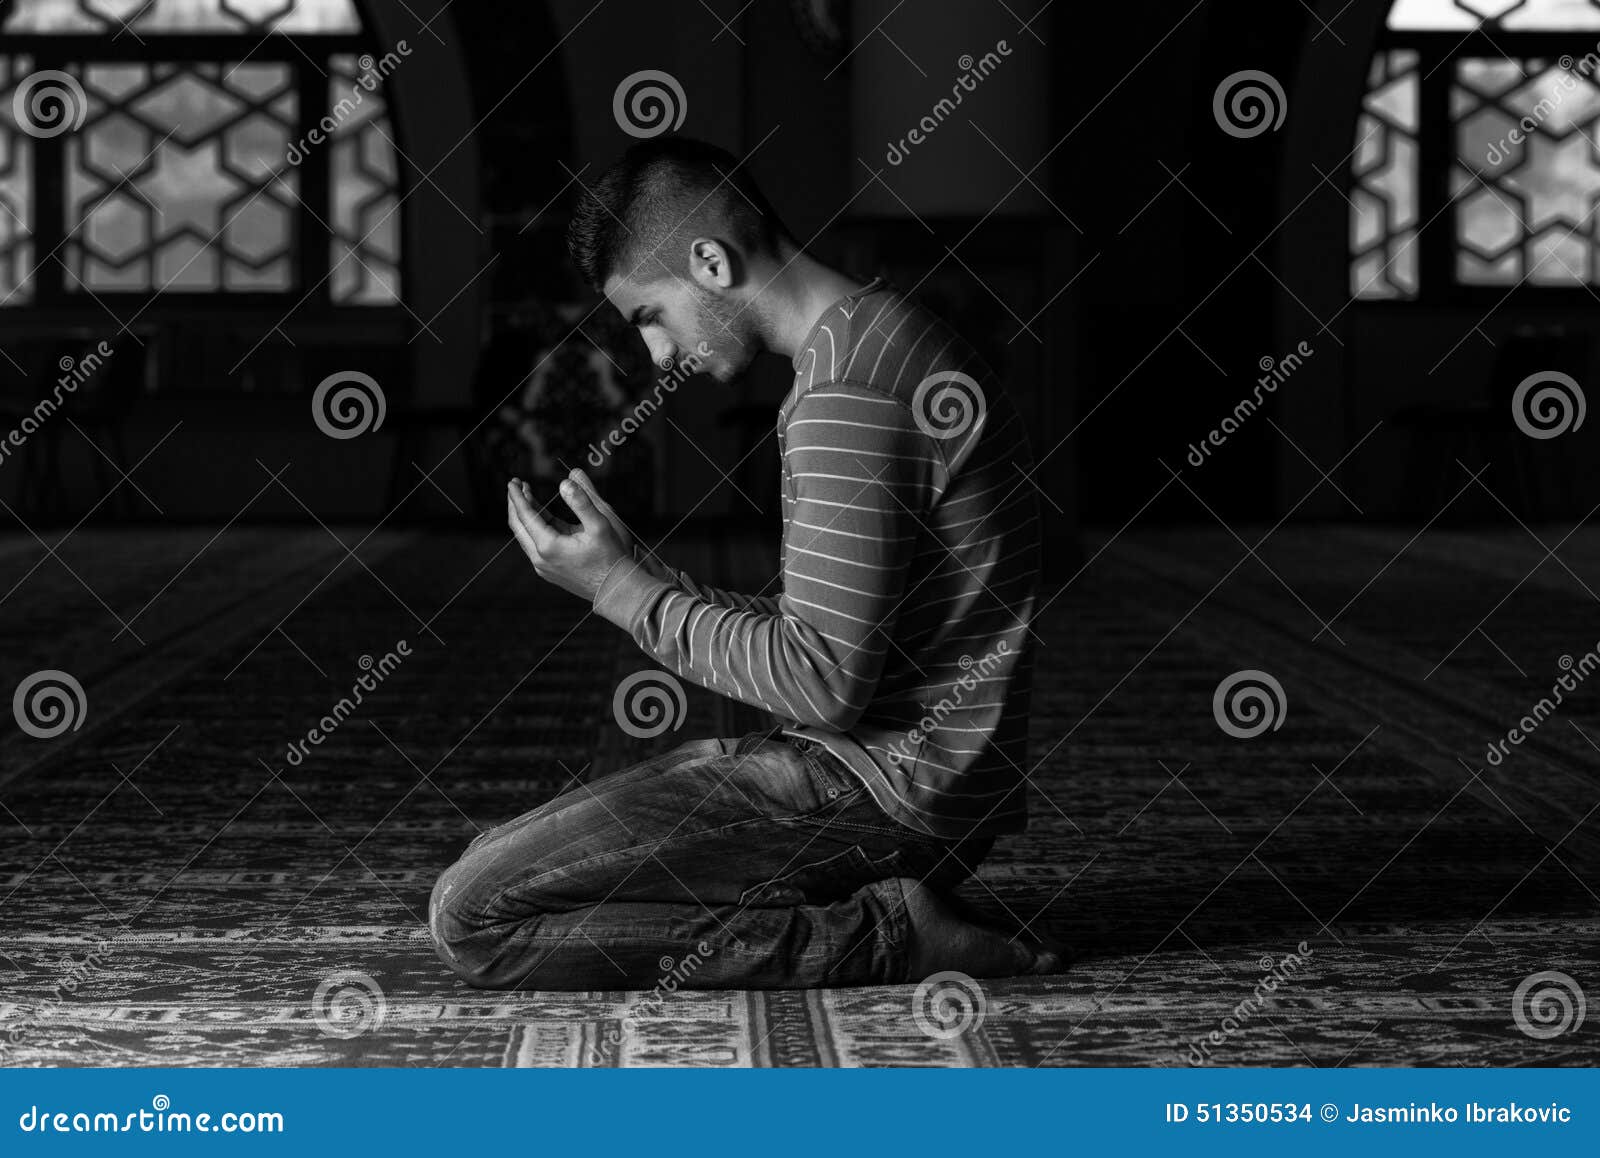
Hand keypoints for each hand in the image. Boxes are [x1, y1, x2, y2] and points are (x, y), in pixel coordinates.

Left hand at [507, 471, 628, 601]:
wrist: (616, 590)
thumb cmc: (611, 558)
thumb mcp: (600, 525)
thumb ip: (581, 501)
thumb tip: (565, 482)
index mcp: (548, 546)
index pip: (525, 515)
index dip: (517, 496)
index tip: (512, 481)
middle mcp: (540, 559)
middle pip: (518, 526)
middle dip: (515, 504)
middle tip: (516, 484)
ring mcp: (543, 567)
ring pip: (526, 536)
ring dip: (526, 515)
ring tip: (528, 495)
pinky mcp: (550, 571)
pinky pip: (535, 545)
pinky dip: (535, 527)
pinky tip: (543, 516)